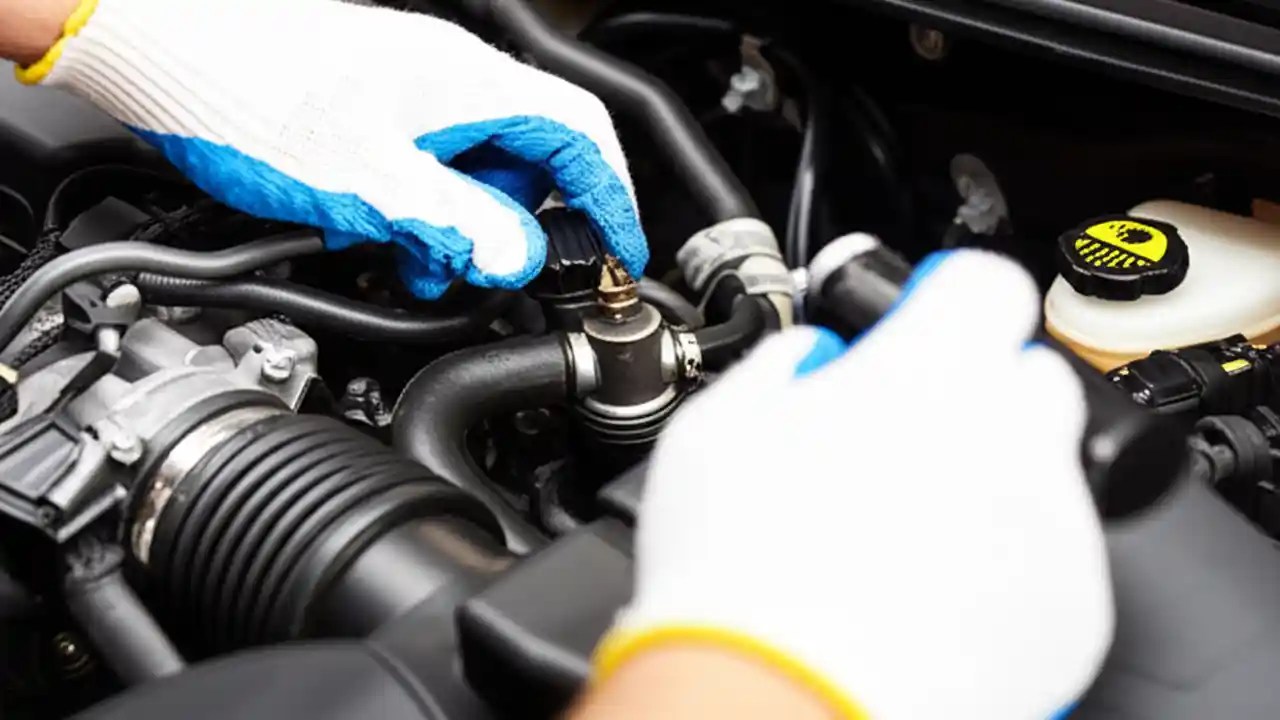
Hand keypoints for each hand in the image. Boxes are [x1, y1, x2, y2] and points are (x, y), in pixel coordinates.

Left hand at [20, 0, 644, 297]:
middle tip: (480, 273)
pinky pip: (426, 165)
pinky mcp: (371, 110)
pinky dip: (419, 209)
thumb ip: (457, 224)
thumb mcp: (366, 179)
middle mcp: (449, 82)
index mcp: (470, 86)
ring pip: (474, 169)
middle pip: (529, 163)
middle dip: (514, 228)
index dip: (612, 200)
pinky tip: (378, 232)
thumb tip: (518, 258)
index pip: (582, 139)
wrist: (154, 44)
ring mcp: (409, 93)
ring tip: (415, 259)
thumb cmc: (244, 90)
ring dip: (459, 226)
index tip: (621, 251)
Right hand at [594, 250, 1113, 718]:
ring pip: (1039, 472)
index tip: (918, 331)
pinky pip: (1050, 558)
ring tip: (898, 540)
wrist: (783, 703)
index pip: (984, 283)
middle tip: (900, 444)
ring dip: (985, 484)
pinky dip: (1003, 565)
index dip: (945, 302)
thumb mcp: (716, 429)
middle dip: (973, 396)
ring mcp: (1053, 529)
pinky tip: (927, 595)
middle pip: (1027, 377)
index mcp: (927, 373)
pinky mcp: (1071, 609)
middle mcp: (1009, 437)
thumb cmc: (739, 576)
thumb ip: (782, 366)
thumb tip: (812, 359)